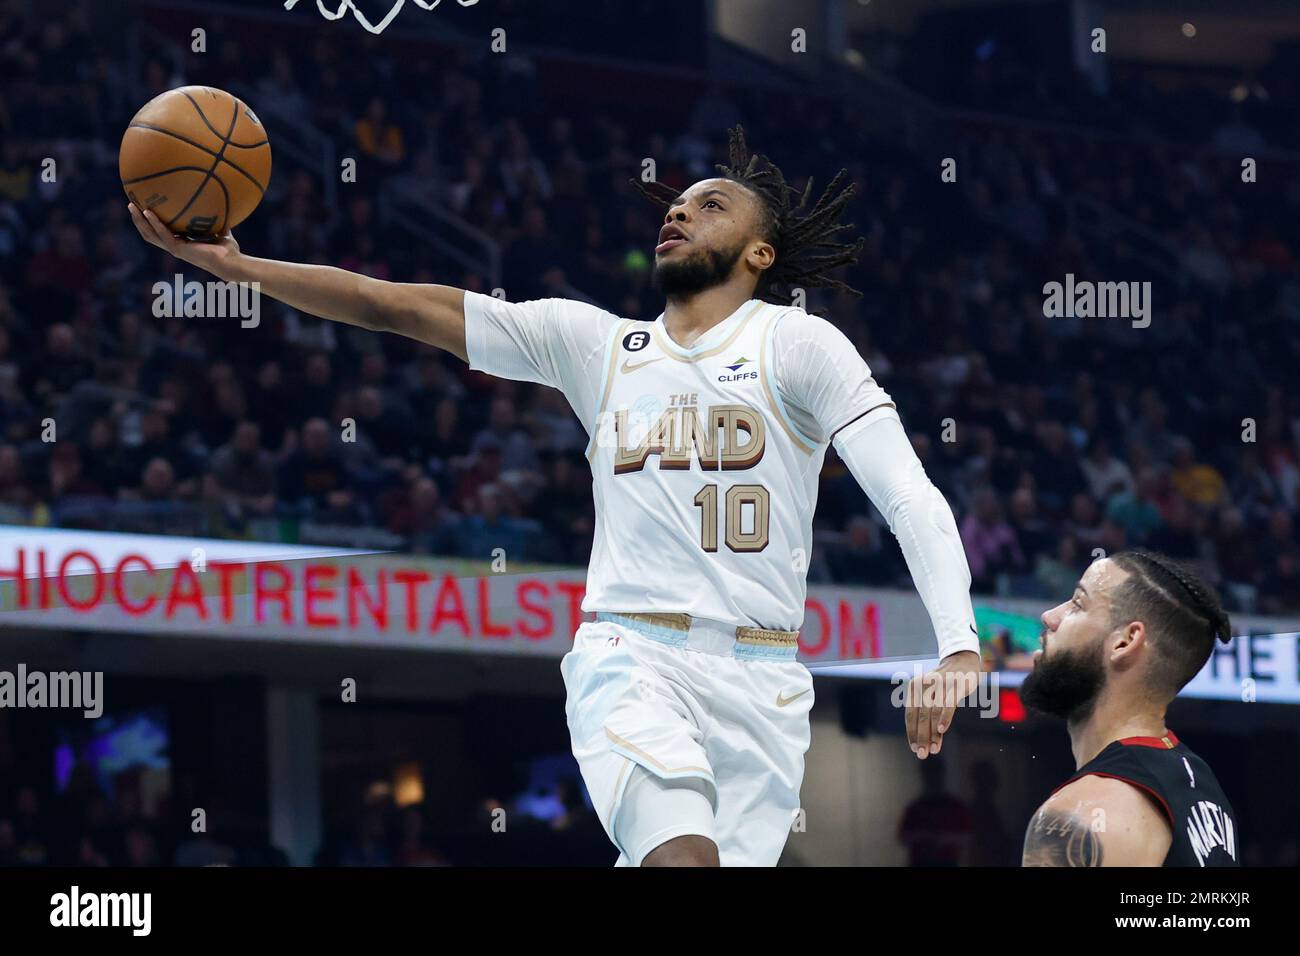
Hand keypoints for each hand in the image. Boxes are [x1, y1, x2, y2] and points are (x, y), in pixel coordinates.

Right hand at [127, 202, 241, 277]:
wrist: (231, 262)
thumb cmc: (229, 250)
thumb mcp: (220, 229)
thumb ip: (216, 218)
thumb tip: (221, 202)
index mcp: (182, 242)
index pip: (161, 232)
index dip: (150, 222)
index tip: (143, 207)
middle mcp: (175, 246)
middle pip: (150, 233)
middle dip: (138, 220)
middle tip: (131, 205)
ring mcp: (175, 249)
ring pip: (150, 235)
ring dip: (140, 221)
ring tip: (132, 206)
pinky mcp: (178, 250)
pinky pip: (163, 234)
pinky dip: (155, 223)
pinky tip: (148, 211)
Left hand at [904, 649, 981, 759]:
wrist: (962, 660)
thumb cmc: (945, 684)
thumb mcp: (931, 695)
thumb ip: (926, 713)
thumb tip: (925, 740)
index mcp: (914, 688)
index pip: (910, 715)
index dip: (912, 733)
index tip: (914, 749)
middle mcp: (923, 685)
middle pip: (920, 716)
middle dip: (921, 737)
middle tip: (922, 754)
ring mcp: (939, 684)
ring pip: (932, 713)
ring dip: (932, 733)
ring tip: (933, 749)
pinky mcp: (954, 685)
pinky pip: (947, 704)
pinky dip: (944, 717)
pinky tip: (942, 730)